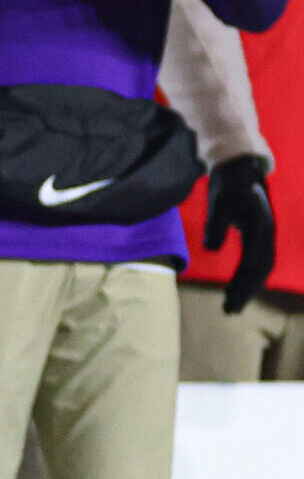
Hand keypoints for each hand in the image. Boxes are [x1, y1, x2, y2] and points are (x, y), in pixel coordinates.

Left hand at [205, 154, 275, 312]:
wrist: (240, 168)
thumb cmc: (228, 185)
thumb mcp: (218, 202)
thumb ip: (215, 224)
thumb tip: (211, 248)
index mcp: (260, 228)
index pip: (253, 263)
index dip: (242, 284)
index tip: (229, 301)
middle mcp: (268, 234)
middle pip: (261, 269)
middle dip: (246, 291)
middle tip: (229, 310)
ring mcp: (266, 234)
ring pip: (262, 267)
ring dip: (248, 286)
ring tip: (232, 305)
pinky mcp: (260, 235)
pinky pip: (258, 260)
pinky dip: (250, 276)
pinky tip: (239, 286)